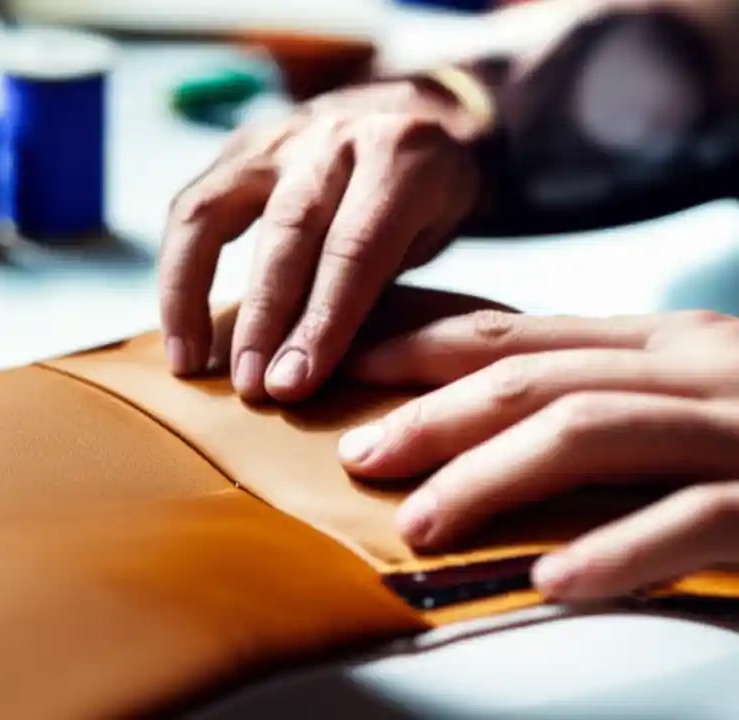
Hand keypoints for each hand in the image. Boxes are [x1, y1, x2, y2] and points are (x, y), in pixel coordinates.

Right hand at [159, 80, 483, 402]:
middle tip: (251, 387)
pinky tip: (180, 332)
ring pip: (213, 211)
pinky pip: (189, 210)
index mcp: (401, 156)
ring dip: (192, 293)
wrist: (407, 112)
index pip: (355, 248)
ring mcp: (276, 138)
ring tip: (188, 361)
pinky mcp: (234, 149)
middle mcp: (333, 137)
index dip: (322, 322)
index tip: (293, 385)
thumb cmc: (422, 196)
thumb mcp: (433, 233)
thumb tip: (312, 365)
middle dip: (264, 317)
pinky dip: (175, 274)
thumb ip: (380, 283)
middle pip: (288, 231)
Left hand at [339, 307, 738, 600]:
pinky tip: (548, 578)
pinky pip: (689, 519)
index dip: (424, 349)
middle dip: (432, 418)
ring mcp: (735, 430)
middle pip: (535, 381)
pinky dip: (612, 549)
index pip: (520, 336)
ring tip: (418, 523)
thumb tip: (497, 430)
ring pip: (587, 433)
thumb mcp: (696, 395)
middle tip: (358, 456)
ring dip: (488, 478)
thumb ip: (612, 399)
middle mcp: (692, 372)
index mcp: (665, 345)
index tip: (351, 367)